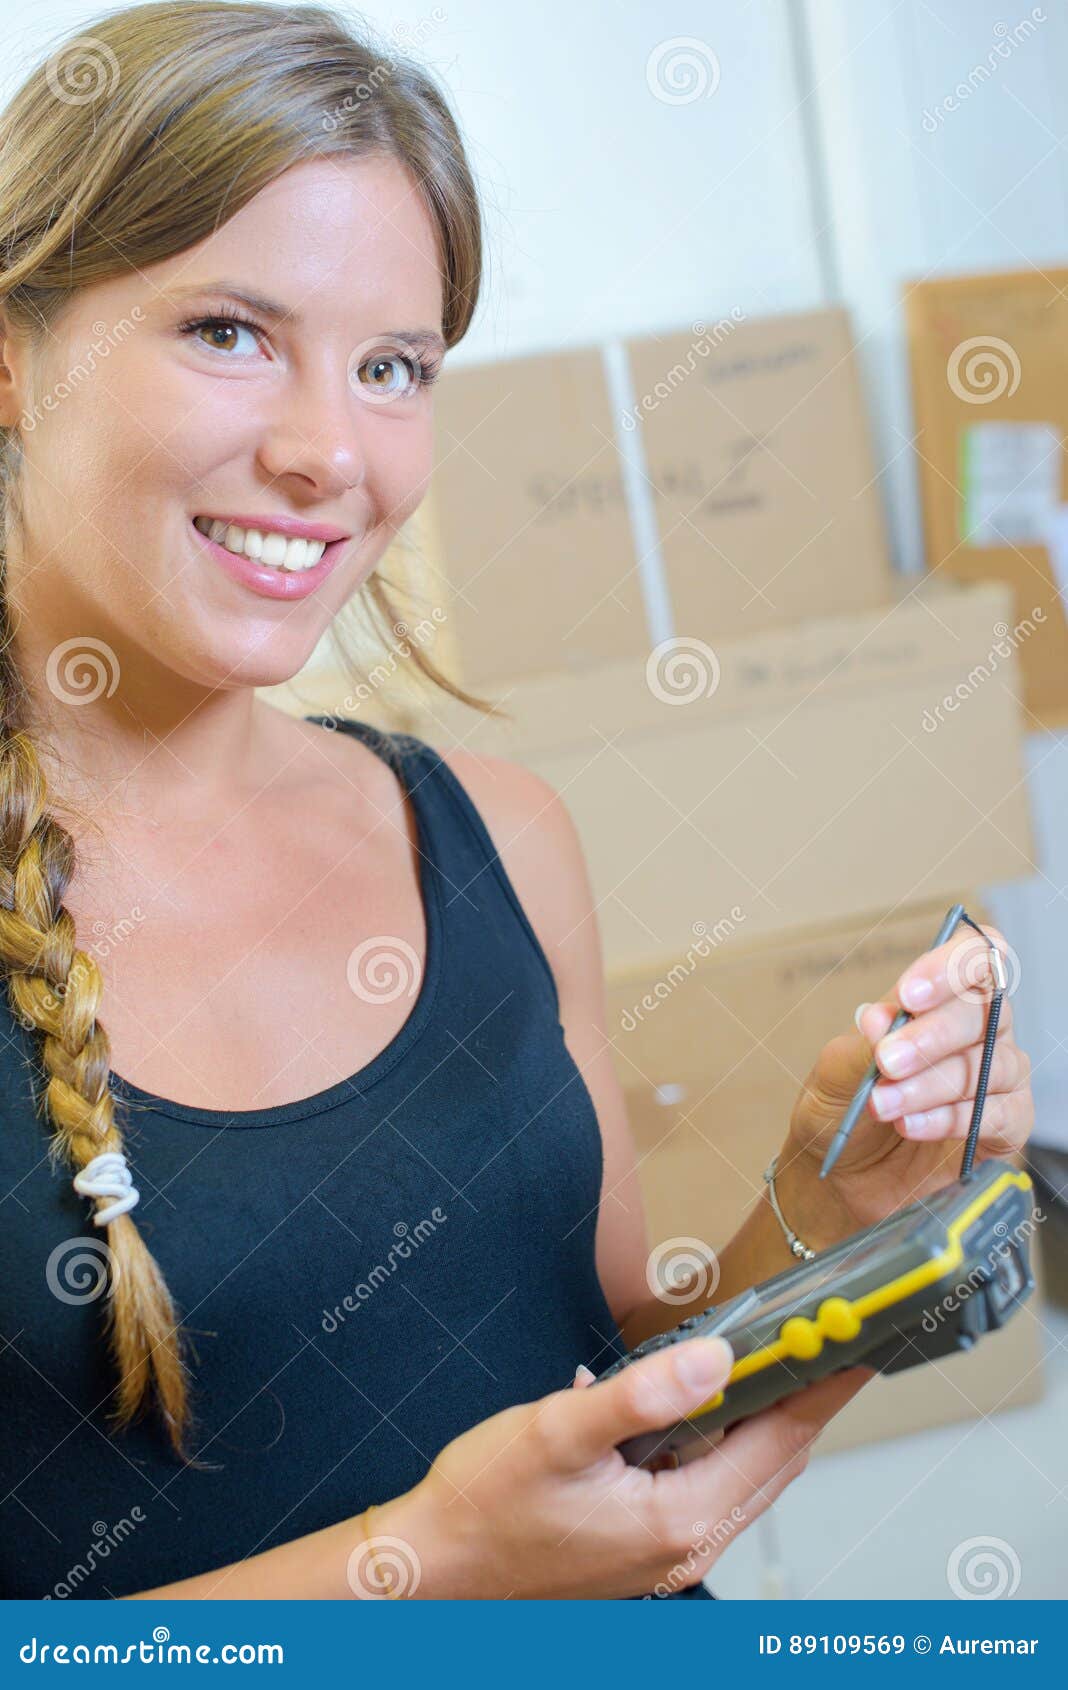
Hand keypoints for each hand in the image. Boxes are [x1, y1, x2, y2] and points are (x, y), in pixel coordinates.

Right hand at [369, 1336, 868, 1597]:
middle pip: (773, 1460)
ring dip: (760, 1416)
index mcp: (679, 1521)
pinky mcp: (644, 1547)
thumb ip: (644, 1394)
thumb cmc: (485, 1504)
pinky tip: (691, 1399)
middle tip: (823, 1333)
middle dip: (801, 1395)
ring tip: (774, 1353)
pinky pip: (706, 1485)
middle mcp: (686, 1546)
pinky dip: (718, 1440)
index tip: (854, 1340)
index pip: (780, 1441)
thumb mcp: (558, 1432)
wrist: (435, 1569)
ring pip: (743, 1473)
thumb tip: (718, 1357)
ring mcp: (667, 1553)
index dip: (821, 1386)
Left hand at [782, 921, 1032, 1232]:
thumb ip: (861, 1044)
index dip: (952, 968)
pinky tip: (913, 1125)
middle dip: (931, 1037)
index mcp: (937, 1001)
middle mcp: (975, 1031)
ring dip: (932, 1085)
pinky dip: (953, 1120)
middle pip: (985, 1011)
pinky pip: (1000, 1114)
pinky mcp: (1006, 1125)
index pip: (975, 959)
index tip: (911, 995)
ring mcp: (997, 1077)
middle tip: (886, 1061)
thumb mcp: (834, 1072)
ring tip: (883, 1105)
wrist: (837, 1174)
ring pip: (991, 1066)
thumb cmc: (839, 1109)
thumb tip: (883, 1018)